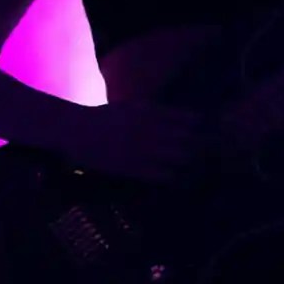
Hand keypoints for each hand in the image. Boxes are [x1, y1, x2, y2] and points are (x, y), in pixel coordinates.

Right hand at [60, 102, 212, 183]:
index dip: (199, 127)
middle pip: (188, 140)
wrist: (77, 130)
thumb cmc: (104, 117)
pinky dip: (172, 176)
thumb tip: (180, 117)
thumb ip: (154, 111)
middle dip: (199, 146)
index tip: (206, 131)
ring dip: (188, 162)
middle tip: (206, 152)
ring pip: (179, 158)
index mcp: (151, 113)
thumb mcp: (132, 106)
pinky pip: (162, 174)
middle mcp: (150, 131)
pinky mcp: (133, 168)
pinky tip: (175, 176)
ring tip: (193, 165)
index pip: (187, 120)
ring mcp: (143, 150)